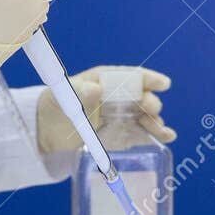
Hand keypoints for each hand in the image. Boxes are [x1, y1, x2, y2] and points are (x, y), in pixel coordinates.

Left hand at [37, 66, 174, 152]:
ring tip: (164, 132)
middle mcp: (118, 97)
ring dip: (156, 122)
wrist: (47, 133)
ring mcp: (121, 117)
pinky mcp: (121, 135)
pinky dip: (154, 136)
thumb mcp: (63, 96)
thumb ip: (79, 92)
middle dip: (150, 103)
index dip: (148, 79)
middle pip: (141, 97)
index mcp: (106, 81)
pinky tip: (166, 137)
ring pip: (145, 117)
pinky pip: (141, 133)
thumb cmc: (55, 106)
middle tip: (151, 108)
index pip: (131, 77)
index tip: (163, 84)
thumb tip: (96, 88)